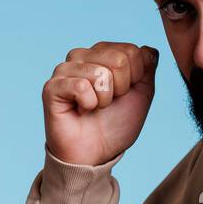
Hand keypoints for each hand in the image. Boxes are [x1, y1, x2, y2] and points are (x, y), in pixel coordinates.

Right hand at [42, 41, 158, 165]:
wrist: (95, 153)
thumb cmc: (115, 125)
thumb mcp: (141, 96)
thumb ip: (147, 70)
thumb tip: (150, 50)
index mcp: (103, 54)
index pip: (133, 51)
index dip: (135, 79)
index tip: (122, 94)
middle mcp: (82, 56)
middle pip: (119, 59)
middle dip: (121, 88)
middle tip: (107, 102)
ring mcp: (65, 69)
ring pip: (101, 73)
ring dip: (104, 99)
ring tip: (93, 107)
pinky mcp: (52, 87)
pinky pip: (81, 86)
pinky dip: (88, 104)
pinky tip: (80, 111)